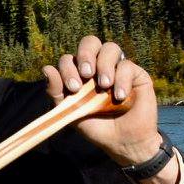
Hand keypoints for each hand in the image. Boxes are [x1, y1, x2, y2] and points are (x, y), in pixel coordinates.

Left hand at [43, 37, 167, 183]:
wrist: (121, 141)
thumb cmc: (94, 125)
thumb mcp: (69, 111)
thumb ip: (57, 91)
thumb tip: (46, 69)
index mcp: (78, 73)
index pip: (69, 58)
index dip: (67, 68)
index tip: (72, 88)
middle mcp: (97, 66)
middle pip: (90, 42)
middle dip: (86, 54)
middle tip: (86, 74)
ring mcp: (117, 68)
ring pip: (110, 48)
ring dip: (104, 65)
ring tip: (103, 86)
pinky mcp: (136, 75)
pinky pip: (128, 65)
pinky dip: (122, 79)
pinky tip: (119, 96)